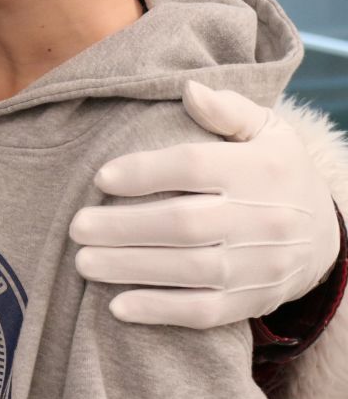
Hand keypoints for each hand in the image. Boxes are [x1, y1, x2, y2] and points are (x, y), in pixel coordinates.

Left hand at [70, 80, 340, 328]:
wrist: (324, 238)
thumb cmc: (275, 172)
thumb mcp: (266, 131)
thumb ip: (227, 109)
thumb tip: (188, 87)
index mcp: (260, 169)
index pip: (195, 167)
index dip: (144, 172)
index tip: (101, 178)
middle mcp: (262, 219)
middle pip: (183, 224)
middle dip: (123, 227)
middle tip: (75, 227)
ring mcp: (257, 265)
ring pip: (187, 270)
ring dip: (129, 268)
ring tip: (82, 262)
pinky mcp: (250, 301)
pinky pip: (203, 311)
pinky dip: (158, 311)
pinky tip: (117, 306)